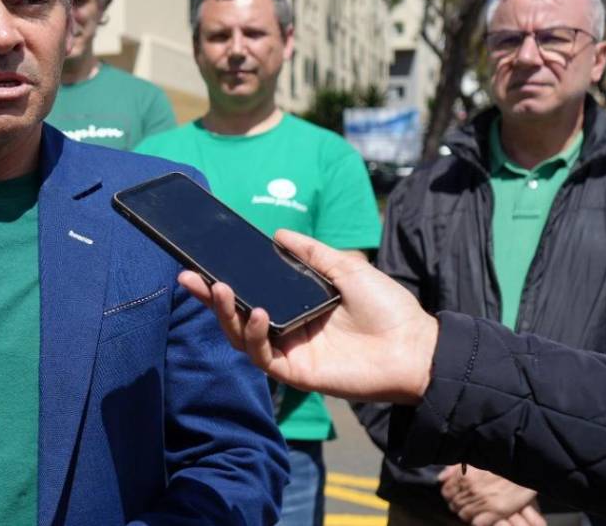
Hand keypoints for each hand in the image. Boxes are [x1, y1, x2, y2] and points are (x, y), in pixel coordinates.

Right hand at [176, 228, 438, 403]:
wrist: (416, 346)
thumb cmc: (388, 308)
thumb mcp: (346, 268)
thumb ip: (311, 253)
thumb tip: (278, 234)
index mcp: (296, 305)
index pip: (251, 291)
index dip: (225, 279)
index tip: (203, 260)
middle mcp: (287, 328)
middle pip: (237, 314)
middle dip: (210, 296)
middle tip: (188, 275)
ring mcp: (289, 351)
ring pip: (241, 336)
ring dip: (227, 313)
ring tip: (221, 288)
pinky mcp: (296, 372)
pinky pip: (263, 356)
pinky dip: (254, 335)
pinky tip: (258, 313)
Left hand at [439, 465, 539, 524]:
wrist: (524, 467)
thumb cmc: (500, 463)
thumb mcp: (475, 460)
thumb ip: (455, 469)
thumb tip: (441, 479)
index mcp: (463, 476)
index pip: (446, 492)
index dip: (451, 496)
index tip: (457, 496)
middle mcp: (470, 489)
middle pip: (454, 505)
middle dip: (459, 505)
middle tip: (469, 504)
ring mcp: (482, 501)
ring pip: (464, 515)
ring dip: (468, 514)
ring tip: (476, 510)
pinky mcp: (495, 512)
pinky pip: (477, 523)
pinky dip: (478, 521)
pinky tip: (484, 516)